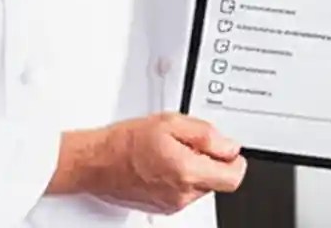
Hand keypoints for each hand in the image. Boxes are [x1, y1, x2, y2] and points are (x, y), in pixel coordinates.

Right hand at [52, 113, 245, 214]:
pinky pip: (183, 194)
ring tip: (170, 151)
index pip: (234, 177)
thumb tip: (229, 146)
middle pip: (217, 181)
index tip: (227, 150)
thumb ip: (206, 135)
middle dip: (210, 161)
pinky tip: (161, 164)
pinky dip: (179, 179)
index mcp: (188, 171)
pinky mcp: (162, 208)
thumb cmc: (125, 142)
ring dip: (193, 170)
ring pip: (200, 187)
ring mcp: (173, 204)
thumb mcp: (169, 122)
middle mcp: (183, 193)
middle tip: (189, 144)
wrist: (97, 162)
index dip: (234, 160)